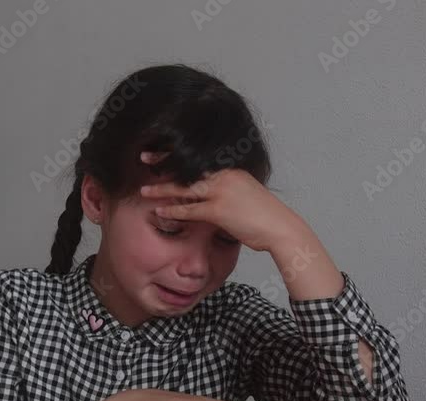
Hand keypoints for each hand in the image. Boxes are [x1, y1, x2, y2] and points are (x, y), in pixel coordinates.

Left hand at [138, 151, 309, 252]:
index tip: (161, 148)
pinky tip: (160, 211)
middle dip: (163, 162)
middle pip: (188, 166)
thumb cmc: (265, 214)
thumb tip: (215, 189)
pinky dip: (173, 210)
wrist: (281, 227)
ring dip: (162, 189)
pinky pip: (190, 209)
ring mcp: (221, 192)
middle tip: (144, 158)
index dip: (177, 152)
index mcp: (231, 168)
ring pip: (185, 187)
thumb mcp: (246, 191)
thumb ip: (229, 187)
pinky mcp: (219, 210)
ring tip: (144, 191)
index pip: (198, 157)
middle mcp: (224, 176)